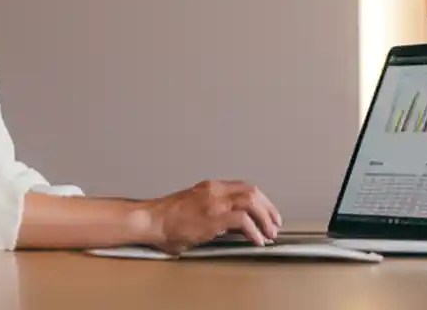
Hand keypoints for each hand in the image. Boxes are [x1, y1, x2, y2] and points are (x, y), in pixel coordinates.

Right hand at [144, 180, 282, 253]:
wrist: (151, 220)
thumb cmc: (168, 219)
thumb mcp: (195, 208)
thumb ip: (216, 211)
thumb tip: (236, 226)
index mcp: (211, 186)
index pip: (245, 187)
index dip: (261, 200)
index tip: (268, 213)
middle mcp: (215, 190)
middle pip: (252, 191)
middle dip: (268, 208)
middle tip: (275, 224)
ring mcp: (215, 202)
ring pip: (251, 201)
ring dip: (264, 219)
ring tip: (269, 233)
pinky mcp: (213, 217)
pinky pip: (243, 220)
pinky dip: (254, 230)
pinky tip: (256, 240)